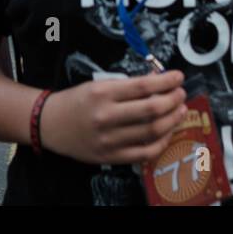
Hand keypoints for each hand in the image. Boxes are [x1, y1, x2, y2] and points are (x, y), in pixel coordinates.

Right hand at [38, 71, 187, 165]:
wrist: (51, 124)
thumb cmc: (77, 101)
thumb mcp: (99, 85)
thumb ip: (128, 85)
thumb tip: (158, 81)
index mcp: (103, 94)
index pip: (143, 86)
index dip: (166, 81)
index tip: (178, 77)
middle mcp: (106, 117)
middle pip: (151, 110)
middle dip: (173, 100)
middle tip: (181, 94)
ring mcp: (109, 140)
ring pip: (152, 131)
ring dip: (172, 120)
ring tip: (179, 110)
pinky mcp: (111, 157)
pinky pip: (145, 153)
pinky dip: (161, 142)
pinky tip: (167, 132)